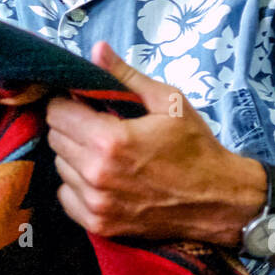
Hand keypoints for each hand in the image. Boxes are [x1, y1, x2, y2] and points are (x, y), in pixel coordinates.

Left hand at [45, 42, 265, 245]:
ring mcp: (96, 203)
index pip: (57, 114)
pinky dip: (78, 185)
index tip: (85, 104)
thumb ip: (126, 77)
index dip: (68, 103)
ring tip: (103, 153)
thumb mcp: (169, 102)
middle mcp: (97, 174)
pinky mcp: (100, 225)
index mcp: (111, 140)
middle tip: (97, 126)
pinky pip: (66, 197)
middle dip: (71, 127)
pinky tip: (102, 178)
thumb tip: (97, 49)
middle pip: (55, 140)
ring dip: (75, 156)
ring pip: (60, 168)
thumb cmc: (195, 147)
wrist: (219, 200)